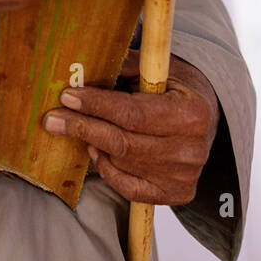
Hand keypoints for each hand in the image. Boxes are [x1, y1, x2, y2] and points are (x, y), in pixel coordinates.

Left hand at [42, 50, 219, 204]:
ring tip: (80, 127)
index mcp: (192, 112)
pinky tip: (97, 151)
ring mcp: (185, 176)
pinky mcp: (176, 193)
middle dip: (83, 127)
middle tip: (52, 119)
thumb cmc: (177, 87)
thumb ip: (126, 66)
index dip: (97, 106)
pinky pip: (129, 188)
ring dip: (94, 145)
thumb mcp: (159, 67)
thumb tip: (83, 70)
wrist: (208, 115)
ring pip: (123, 163)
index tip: (67, 97)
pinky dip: (108, 170)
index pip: (133, 113)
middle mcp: (192, 149)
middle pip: (123, 142)